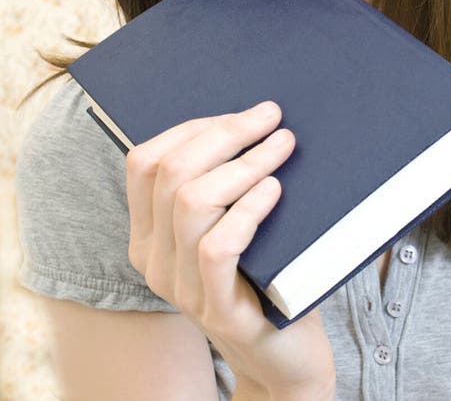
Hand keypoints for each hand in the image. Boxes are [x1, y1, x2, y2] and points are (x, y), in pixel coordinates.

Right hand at [126, 100, 335, 399]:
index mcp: (148, 233)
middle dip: (225, 134)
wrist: (285, 356)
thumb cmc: (266, 274)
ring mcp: (180, 289)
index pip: (145, 161)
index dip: (192, 127)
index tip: (243, 113)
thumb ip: (223, 183)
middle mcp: (153, 260)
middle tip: (272, 117)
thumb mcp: (232, 223)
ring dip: (244, 164)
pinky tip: (275, 191)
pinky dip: (248, 209)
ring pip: (192, 202)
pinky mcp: (217, 312)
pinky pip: (217, 247)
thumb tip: (251, 117)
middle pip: (171, 173)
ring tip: (282, 147)